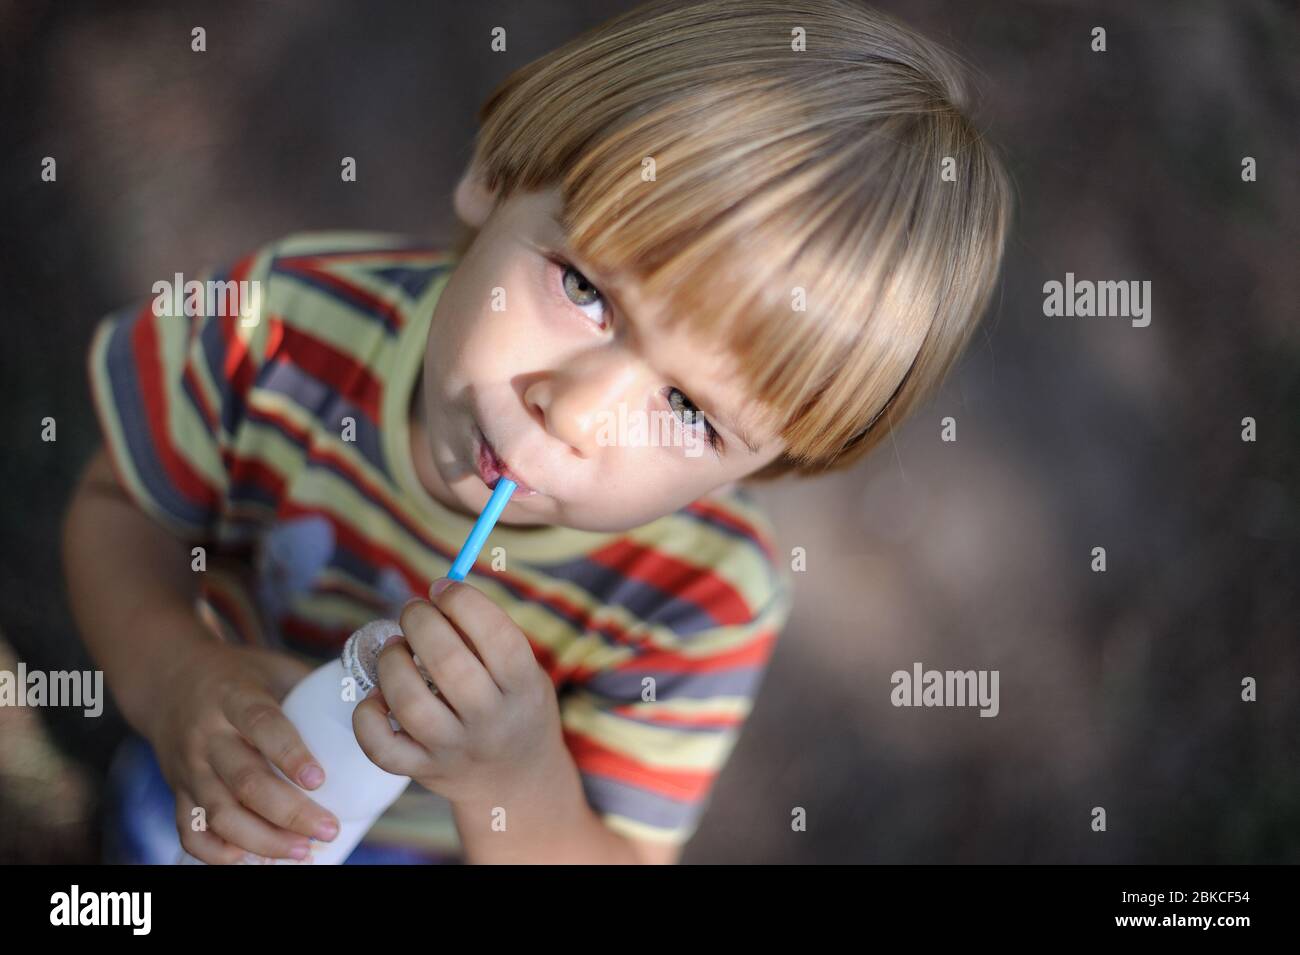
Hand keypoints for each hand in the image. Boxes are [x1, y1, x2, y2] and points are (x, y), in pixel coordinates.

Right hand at [147, 640, 341, 862]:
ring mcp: (188, 767)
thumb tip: (374, 708)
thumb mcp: (272, 667)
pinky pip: (190, 831)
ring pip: (220, 814)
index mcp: (234, 696)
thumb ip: (313, 688)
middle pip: (245, 780)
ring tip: (303, 851)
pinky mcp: (178, 792)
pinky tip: (251, 860)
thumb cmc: (239, 676)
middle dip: (289, 812)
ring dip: (262, 840)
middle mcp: (207, 735)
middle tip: (328, 829)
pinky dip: (217, 853)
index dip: (289, 754)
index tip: (319, 779)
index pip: (261, 725)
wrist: (169, 680)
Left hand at [353, 579, 564, 805]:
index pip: (498, 637)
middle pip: (449, 664)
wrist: (515, 781)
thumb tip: (439, 592)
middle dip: (420, 622)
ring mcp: (454, 749)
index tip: (442, 587)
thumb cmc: (513, 706)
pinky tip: (377, 697)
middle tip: (413, 611)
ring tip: (395, 649)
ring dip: (392, 663)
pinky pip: (382, 748)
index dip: (463, 602)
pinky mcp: (423, 770)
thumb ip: (490, 638)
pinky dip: (367, 717)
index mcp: (523, 687)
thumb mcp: (525, 672)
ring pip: (410, 703)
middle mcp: (490, 720)